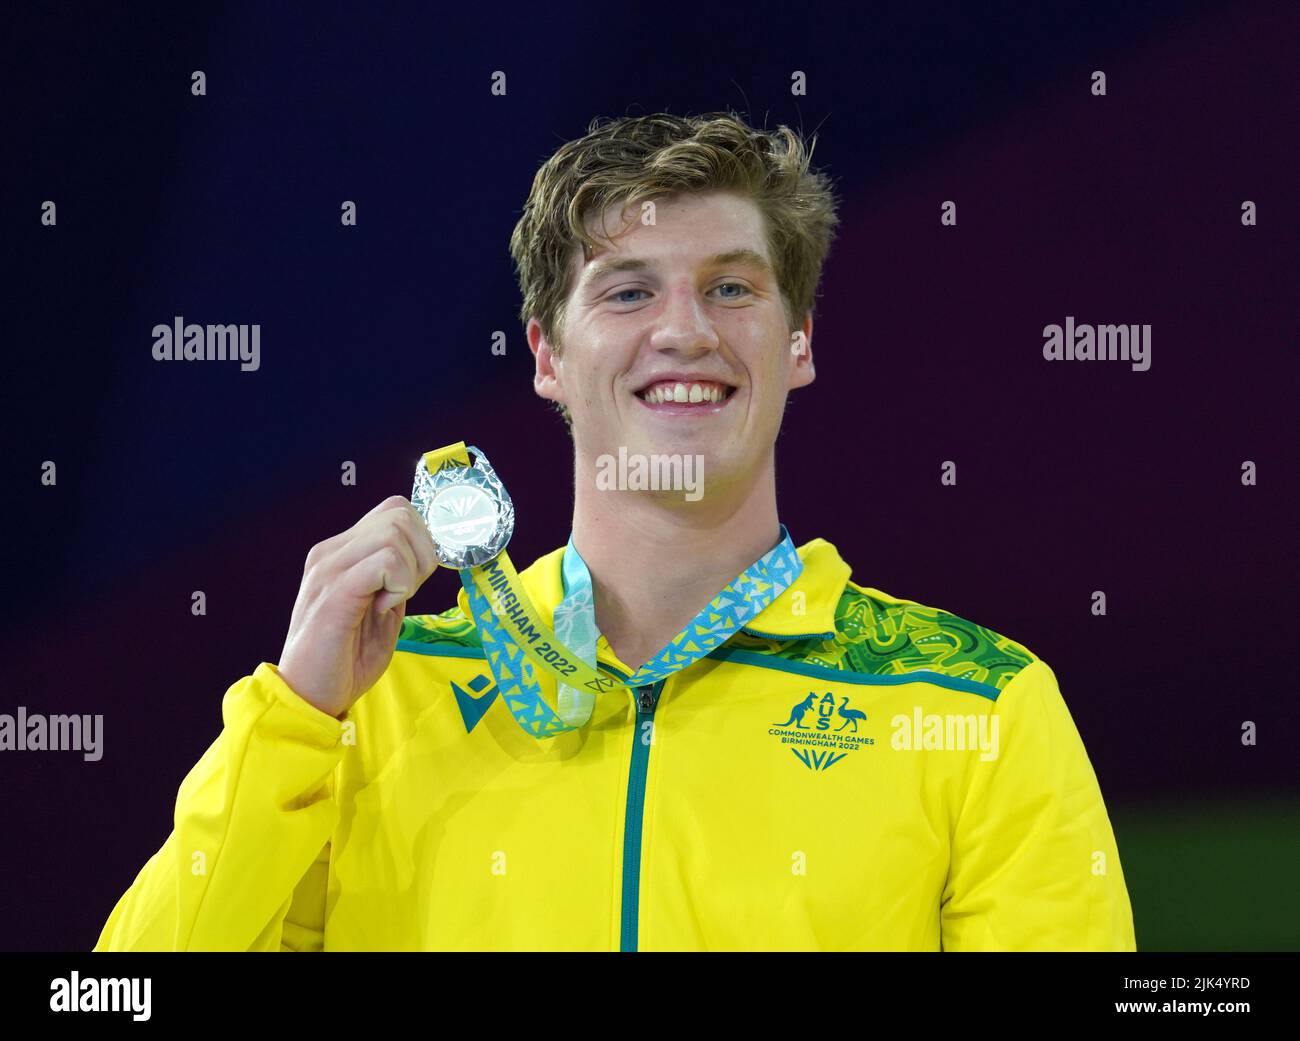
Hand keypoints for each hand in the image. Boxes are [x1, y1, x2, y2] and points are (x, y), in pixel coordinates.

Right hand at [277, 496, 439, 717]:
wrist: (308, 697)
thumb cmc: (345, 660)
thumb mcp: (381, 610)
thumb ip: (397, 581)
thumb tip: (425, 558)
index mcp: (340, 553)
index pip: (394, 511)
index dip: (421, 539)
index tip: (416, 579)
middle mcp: (331, 552)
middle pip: (399, 514)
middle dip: (422, 553)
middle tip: (407, 592)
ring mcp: (329, 568)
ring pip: (395, 532)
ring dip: (410, 571)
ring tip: (392, 602)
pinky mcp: (335, 591)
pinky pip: (386, 561)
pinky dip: (400, 585)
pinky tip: (383, 610)